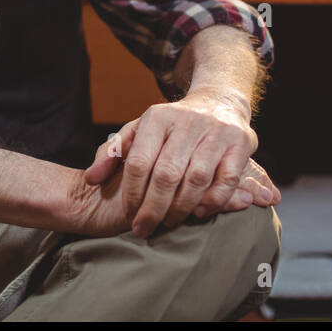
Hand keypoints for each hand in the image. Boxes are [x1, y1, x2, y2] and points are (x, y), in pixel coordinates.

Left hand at [83, 90, 280, 237]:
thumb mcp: (139, 130)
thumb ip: (111, 152)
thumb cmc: (172, 126)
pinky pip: (226, 180)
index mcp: (157, 117)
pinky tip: (199, 212)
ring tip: (169, 222)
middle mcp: (187, 121)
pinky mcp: (240, 143)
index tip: (129, 215)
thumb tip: (91, 179)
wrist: (219, 102)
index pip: (139, 161)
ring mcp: (216, 131)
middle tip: (144, 229)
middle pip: (166, 174)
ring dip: (180, 208)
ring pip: (196, 179)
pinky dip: (212, 201)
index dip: (132, 194)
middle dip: (153, 208)